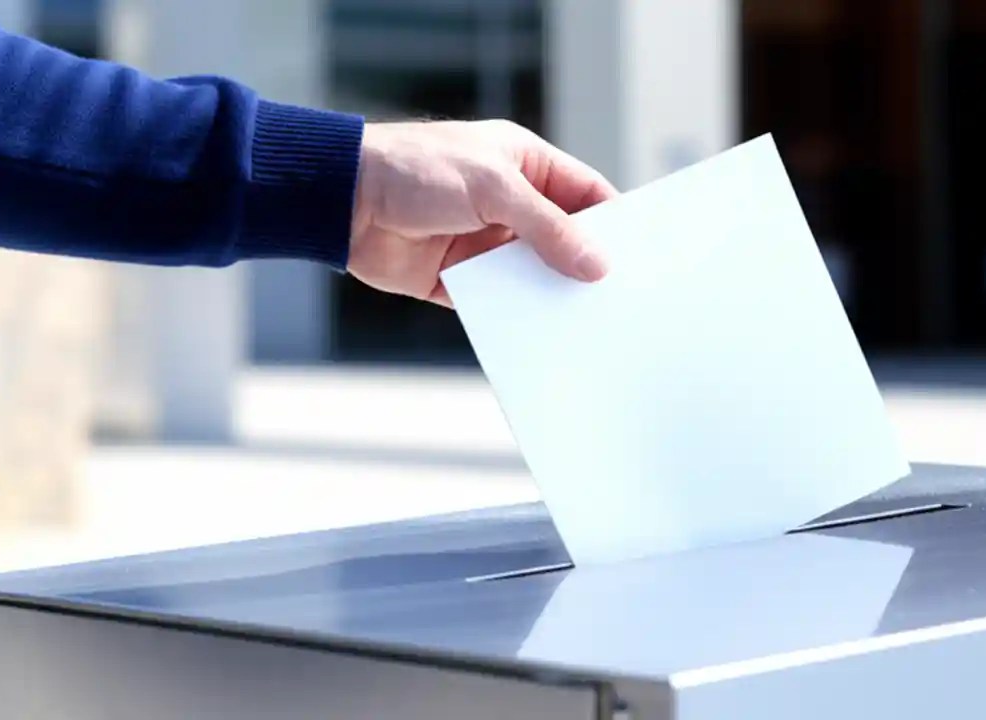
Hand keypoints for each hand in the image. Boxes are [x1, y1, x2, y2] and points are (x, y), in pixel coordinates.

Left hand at [348, 120, 616, 306]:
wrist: (342, 200)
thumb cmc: (416, 169)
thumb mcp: (494, 188)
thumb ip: (547, 227)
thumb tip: (595, 264)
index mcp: (524, 166)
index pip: (585, 195)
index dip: (613, 224)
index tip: (642, 255)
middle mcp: (509, 205)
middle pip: (564, 240)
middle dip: (588, 266)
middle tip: (621, 298)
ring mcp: (485, 243)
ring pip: (535, 275)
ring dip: (554, 296)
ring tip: (589, 325)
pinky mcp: (459, 279)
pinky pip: (501, 301)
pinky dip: (518, 317)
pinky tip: (541, 336)